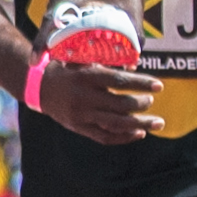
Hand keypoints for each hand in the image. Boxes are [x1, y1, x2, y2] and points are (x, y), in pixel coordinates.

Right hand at [28, 54, 162, 143]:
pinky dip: (124, 137)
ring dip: (140, 124)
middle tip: (151, 100)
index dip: (141, 83)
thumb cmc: (65, 67)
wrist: (37, 87)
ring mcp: (81, 116)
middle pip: (121, 105)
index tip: (159, 85)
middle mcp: (84, 98)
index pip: (119, 81)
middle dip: (142, 103)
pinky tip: (139, 134)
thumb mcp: (82, 58)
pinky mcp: (79, 128)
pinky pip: (105, 137)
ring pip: (116, 124)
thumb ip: (106, 62)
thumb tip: (134, 66)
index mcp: (85, 77)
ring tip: (158, 123)